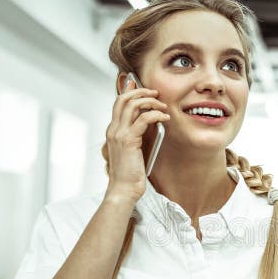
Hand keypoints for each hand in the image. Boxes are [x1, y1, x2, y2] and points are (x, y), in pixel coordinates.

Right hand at [104, 79, 169, 203]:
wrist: (123, 189)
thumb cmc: (130, 174)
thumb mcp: (133, 149)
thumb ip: (137, 134)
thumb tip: (150, 121)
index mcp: (113, 131)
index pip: (118, 103)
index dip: (131, 92)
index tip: (145, 89)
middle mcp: (113, 129)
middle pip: (123, 99)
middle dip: (141, 91)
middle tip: (156, 94)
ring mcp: (119, 134)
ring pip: (132, 104)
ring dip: (150, 101)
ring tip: (162, 106)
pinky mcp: (129, 140)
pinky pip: (144, 119)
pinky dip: (156, 114)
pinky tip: (165, 118)